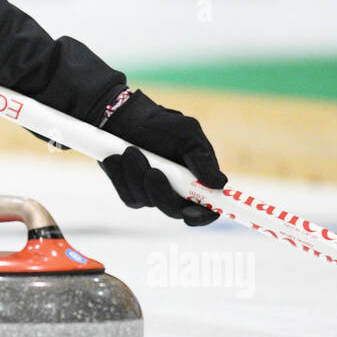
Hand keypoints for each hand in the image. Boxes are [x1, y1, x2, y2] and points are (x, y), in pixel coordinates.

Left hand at [97, 88, 226, 225]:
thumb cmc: (162, 126)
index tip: (189, 213)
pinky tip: (117, 157)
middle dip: (161, 192)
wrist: (127, 119)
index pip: (208, 210)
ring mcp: (154, 195)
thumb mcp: (187, 135)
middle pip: (173, 210)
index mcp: (199, 181)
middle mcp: (178, 193)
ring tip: (131, 150)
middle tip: (152, 171)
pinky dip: (121, 177)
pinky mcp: (133, 193)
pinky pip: (128, 196)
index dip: (202, 217)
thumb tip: (219, 183)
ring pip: (147, 201)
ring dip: (137, 176)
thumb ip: (202, 159)